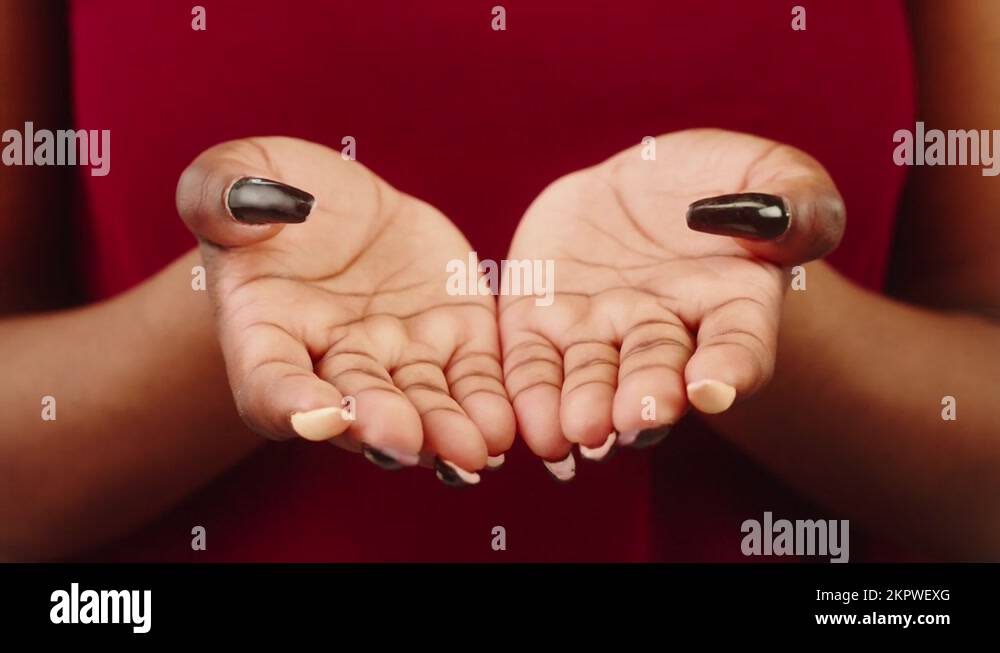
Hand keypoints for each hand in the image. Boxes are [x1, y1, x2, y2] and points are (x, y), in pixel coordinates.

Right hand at [176, 137, 513, 483]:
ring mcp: (397, 354)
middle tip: (405, 440)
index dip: (289, 403)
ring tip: (472, 451)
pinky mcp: (453, 337)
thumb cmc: (268, 194)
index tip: (316, 414)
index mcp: (265, 331)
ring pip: (421, 403)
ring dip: (444, 431)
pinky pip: (474, 376)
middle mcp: (332, 360)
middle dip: (380, 425)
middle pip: (356, 404)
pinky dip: (488, 401)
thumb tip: (238, 209)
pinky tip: (505, 424)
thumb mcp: (234, 173)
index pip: (269, 380)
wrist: (338, 205)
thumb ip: (220, 192)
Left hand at [499, 129, 843, 476]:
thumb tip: (777, 219)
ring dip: (586, 409)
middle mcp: (664, 334)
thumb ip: (796, 201)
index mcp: (732, 305)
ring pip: (592, 380)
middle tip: (635, 417)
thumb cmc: (718, 181)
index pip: (739, 345)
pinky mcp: (540, 323)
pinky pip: (532, 364)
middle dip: (646, 398)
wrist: (637, 187)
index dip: (729, 369)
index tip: (712, 387)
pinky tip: (532, 422)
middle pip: (658, 373)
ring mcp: (599, 334)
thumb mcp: (770, 171)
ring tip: (579, 428)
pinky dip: (530, 395)